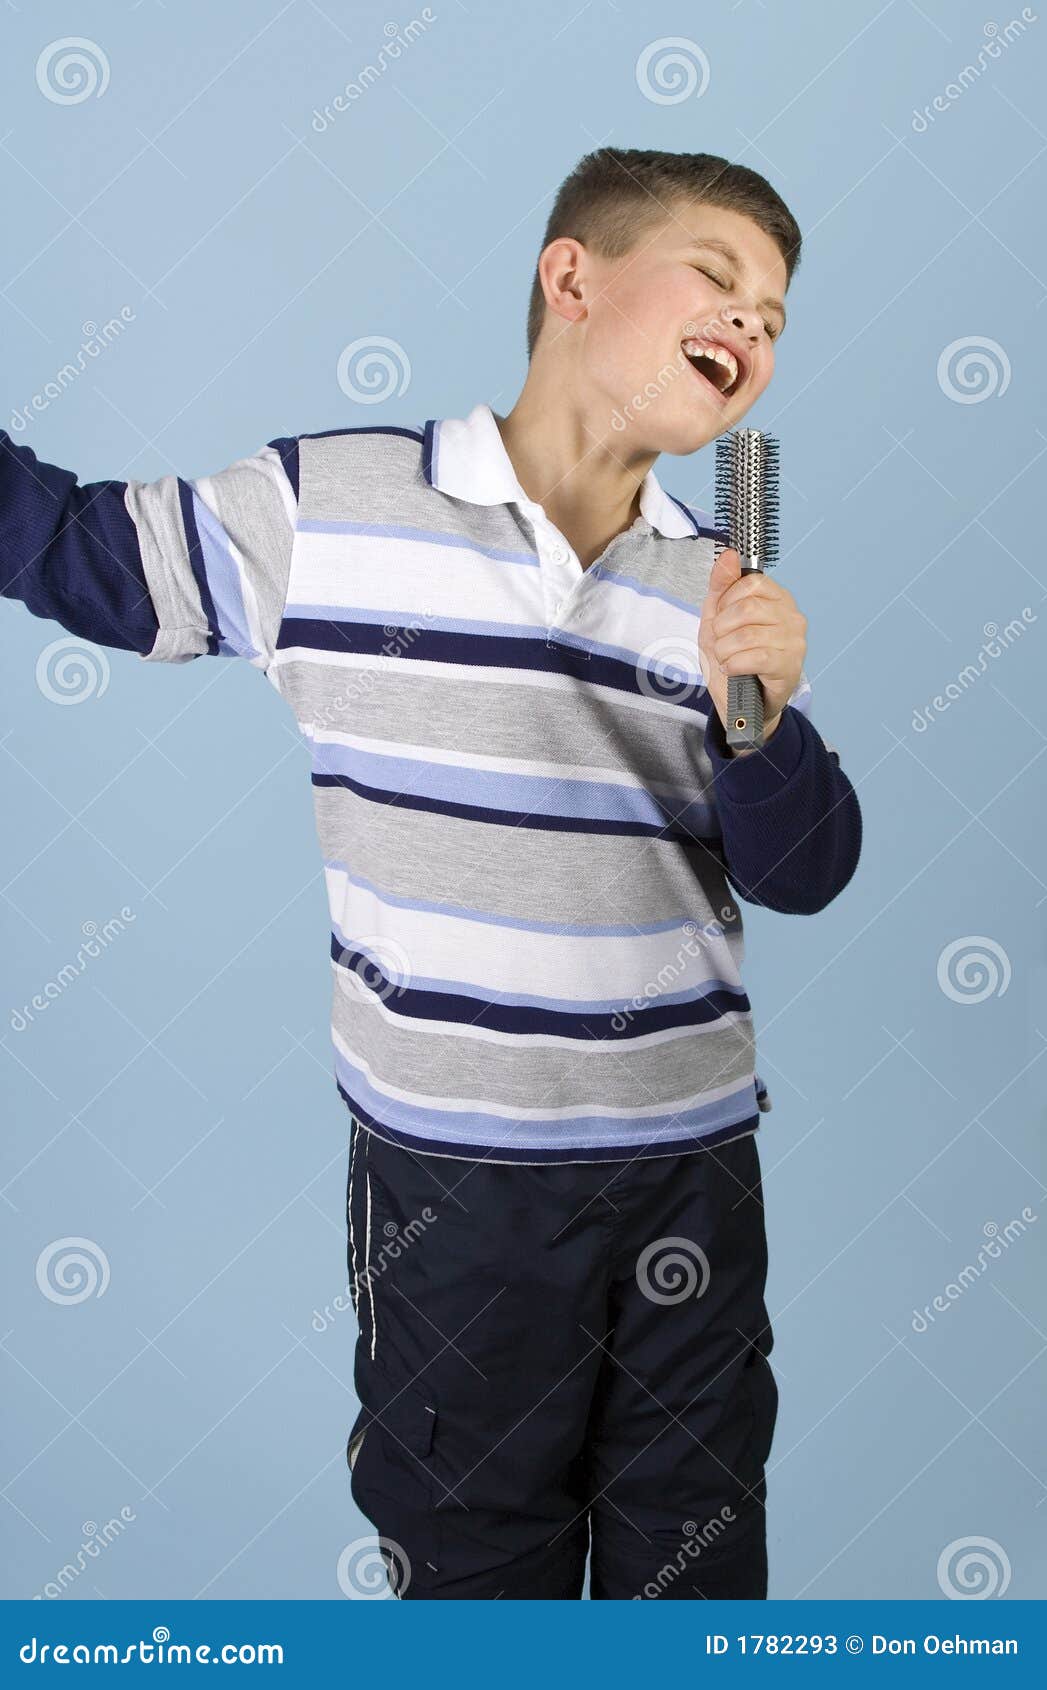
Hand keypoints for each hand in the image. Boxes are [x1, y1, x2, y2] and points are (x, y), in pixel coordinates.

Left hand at [698, 547, 806, 751]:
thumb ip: (721, 585)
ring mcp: (795, 642)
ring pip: (747, 634)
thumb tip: (728, 554)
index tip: (722, 618)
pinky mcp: (790, 666)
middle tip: (722, 644)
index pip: (750, 582)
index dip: (726, 601)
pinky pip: (756, 657)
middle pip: (746, 608)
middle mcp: (792, 616)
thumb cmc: (732, 658)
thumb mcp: (717, 618)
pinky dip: (734, 664)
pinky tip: (733, 670)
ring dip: (725, 650)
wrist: (738, 702)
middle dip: (721, 629)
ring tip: (727, 659)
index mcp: (777, 598)